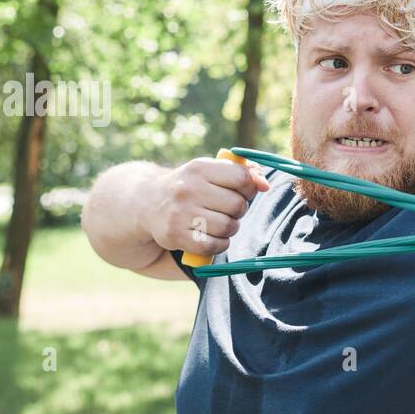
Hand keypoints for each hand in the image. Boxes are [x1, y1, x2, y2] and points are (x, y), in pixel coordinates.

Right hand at [144, 156, 269, 255]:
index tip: (241, 191)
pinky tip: (212, 237)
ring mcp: (180, 213)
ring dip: (230, 228)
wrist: (149, 202)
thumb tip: (265, 184)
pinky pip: (214, 245)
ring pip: (228, 227)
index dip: (249, 188)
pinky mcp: (176, 236)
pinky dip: (220, 243)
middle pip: (237, 205)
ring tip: (218, 222)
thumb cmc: (191, 186)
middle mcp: (188, 189)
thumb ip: (243, 172)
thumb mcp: (211, 171)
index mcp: (199, 168)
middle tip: (226, 209)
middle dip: (238, 210)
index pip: (242, 178)